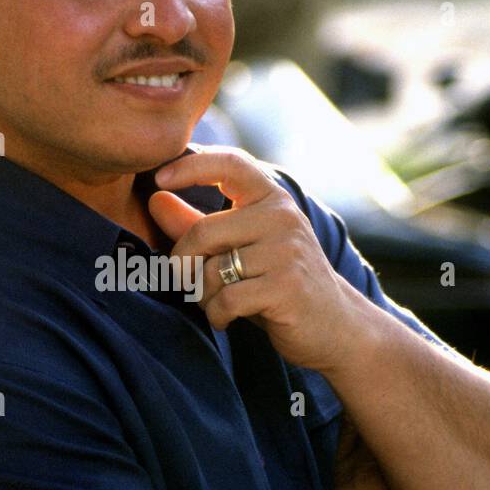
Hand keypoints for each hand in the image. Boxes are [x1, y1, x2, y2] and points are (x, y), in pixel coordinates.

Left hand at [148, 147, 372, 374]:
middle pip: (203, 232)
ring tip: (216, 303)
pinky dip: (216, 315)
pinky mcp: (286, 287)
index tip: (159, 180)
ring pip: (211, 271)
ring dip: (201, 296)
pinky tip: (225, 319)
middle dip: (181, 263)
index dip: (191, 166)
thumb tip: (155, 198)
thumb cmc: (276, 282)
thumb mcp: (238, 249)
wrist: (334, 325)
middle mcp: (282, 218)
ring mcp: (287, 251)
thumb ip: (195, 223)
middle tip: (184, 282)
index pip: (230, 164)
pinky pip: (226, 299)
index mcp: (272, 199)